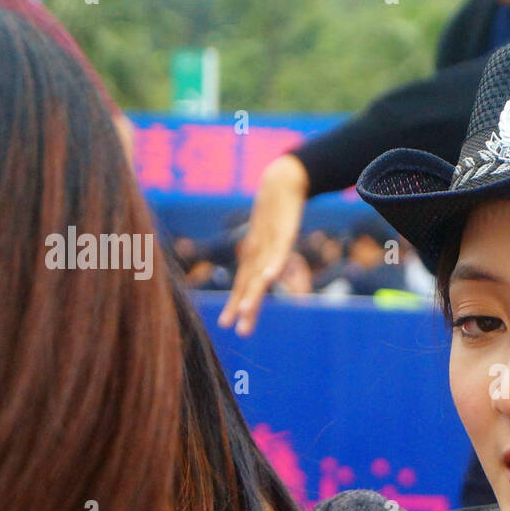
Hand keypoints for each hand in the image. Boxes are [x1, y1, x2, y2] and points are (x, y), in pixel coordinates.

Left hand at [219, 153, 309, 335]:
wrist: (281, 180)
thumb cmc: (276, 209)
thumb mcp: (270, 235)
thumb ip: (268, 255)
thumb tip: (266, 273)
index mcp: (254, 254)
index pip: (243, 282)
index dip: (234, 303)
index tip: (226, 324)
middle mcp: (257, 251)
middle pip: (249, 282)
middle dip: (242, 306)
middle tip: (236, 330)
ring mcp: (269, 241)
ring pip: (261, 271)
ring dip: (253, 293)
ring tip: (245, 313)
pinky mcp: (283, 231)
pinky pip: (279, 251)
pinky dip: (274, 265)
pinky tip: (270, 279)